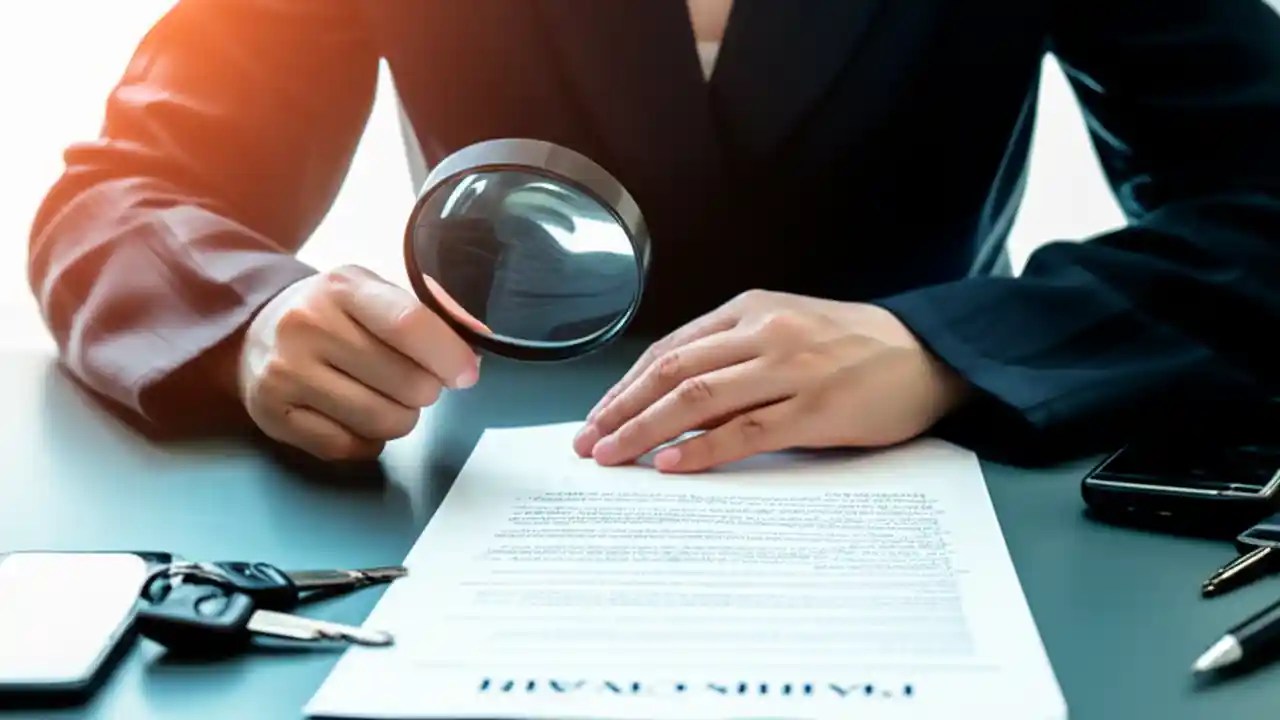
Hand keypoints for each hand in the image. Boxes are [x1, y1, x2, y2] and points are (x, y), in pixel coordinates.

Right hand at [238, 265, 478, 459]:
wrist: (256, 332)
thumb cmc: (335, 316)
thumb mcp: (374, 294)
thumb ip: (426, 316)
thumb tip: (476, 344)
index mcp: (342, 287)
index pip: (408, 324)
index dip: (448, 355)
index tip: (465, 374)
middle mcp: (307, 325)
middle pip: (404, 382)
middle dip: (425, 391)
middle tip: (413, 382)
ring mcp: (286, 372)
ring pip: (381, 421)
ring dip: (400, 419)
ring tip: (387, 399)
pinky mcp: (273, 415)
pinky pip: (348, 448)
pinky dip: (367, 441)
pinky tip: (357, 418)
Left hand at [573, 290, 970, 471]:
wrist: (929, 354)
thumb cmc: (853, 346)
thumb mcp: (786, 328)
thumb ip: (733, 353)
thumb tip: (671, 401)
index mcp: (751, 308)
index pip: (669, 348)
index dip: (626, 385)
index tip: (597, 415)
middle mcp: (764, 332)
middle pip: (673, 372)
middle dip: (622, 409)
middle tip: (588, 443)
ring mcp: (790, 368)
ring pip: (698, 398)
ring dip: (646, 430)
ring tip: (613, 456)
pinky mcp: (816, 408)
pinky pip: (746, 430)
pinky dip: (702, 449)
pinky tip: (672, 464)